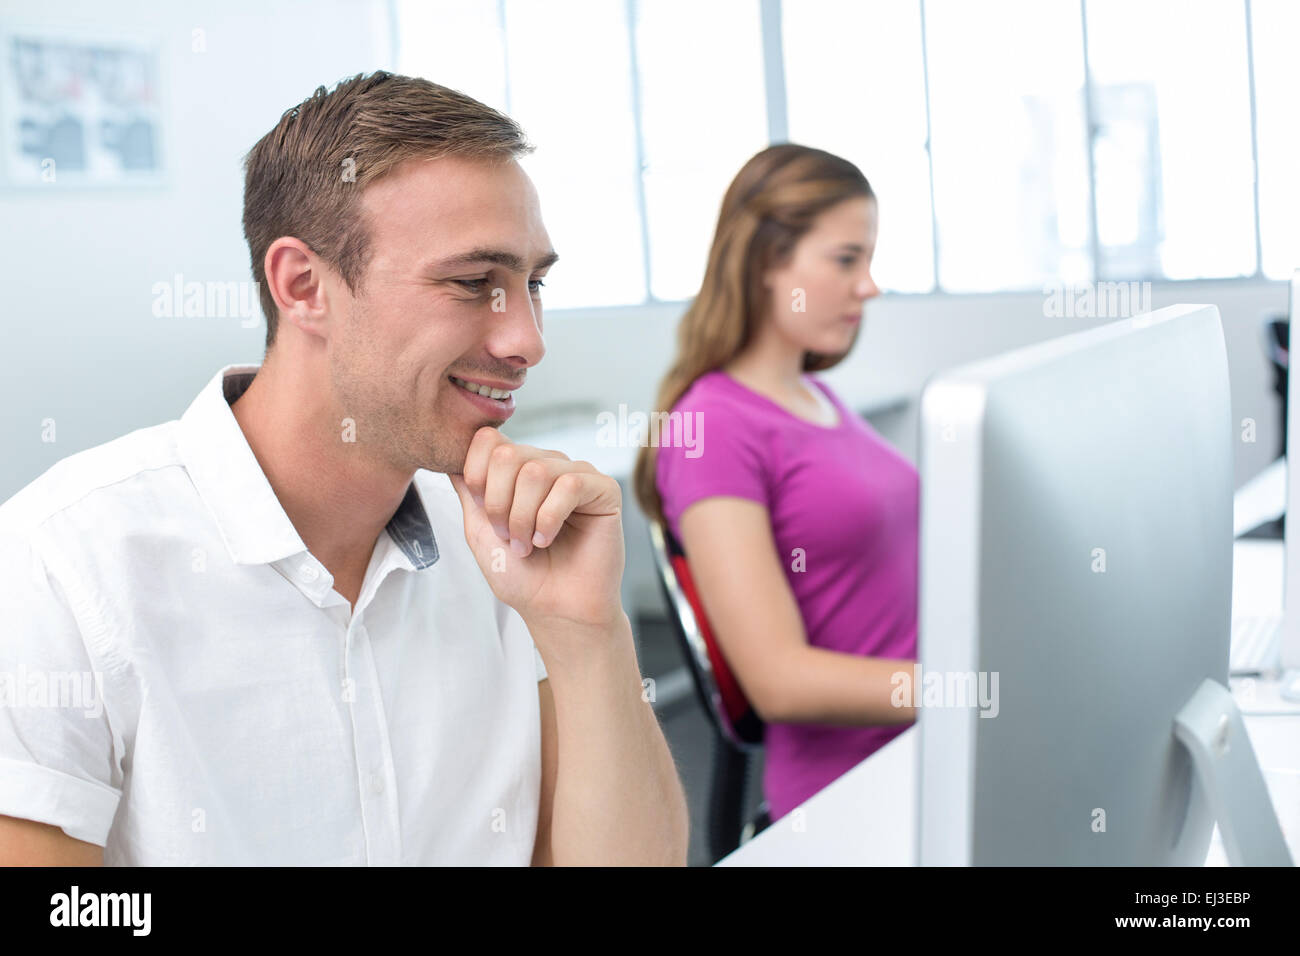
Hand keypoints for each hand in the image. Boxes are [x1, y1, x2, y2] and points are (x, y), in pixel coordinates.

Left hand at [449, 426, 625, 630]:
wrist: (555, 609)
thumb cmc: (522, 576)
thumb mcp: (480, 531)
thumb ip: (468, 491)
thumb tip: (451, 458)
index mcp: (518, 470)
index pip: (489, 439)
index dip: (477, 474)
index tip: (483, 512)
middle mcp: (548, 465)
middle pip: (509, 454)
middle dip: (499, 503)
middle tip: (508, 536)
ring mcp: (577, 475)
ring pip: (537, 471)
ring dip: (523, 517)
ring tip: (528, 544)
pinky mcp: (604, 490)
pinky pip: (570, 485)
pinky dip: (550, 518)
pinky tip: (548, 539)